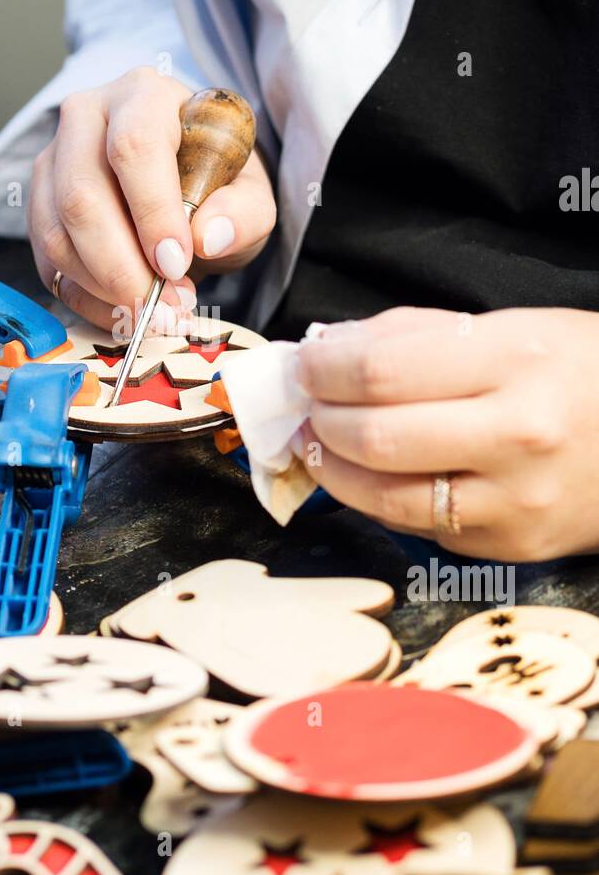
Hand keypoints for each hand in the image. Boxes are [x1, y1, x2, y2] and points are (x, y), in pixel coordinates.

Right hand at [28, 67, 275, 331]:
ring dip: (104, 288)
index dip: (152, 211)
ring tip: (155, 313)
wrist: (183, 176)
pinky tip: (124, 311)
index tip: (176, 264)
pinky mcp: (40, 206)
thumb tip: (209, 236)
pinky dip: (86, 299)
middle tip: (165, 307)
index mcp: (143, 97)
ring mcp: (53, 161)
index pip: (135, 147)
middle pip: (82, 195)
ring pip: (57, 234)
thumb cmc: (214, 175)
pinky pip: (48, 262)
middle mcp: (86, 118)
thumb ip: (243, 211)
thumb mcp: (249, 189)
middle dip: (122, 266)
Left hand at [297, 306, 598, 561]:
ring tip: (320, 441)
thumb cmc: (582, 371)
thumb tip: (329, 350)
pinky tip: (373, 474)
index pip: (381, 371)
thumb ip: (415, 335)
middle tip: (308, 403)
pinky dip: (379, 500)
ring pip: (383, 497)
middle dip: (319, 418)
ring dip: (332, 467)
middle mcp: (516, 435)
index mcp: (516, 360)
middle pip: (374, 437)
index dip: (323, 369)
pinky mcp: (511, 548)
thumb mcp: (514, 326)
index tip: (304, 363)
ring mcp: (515, 501)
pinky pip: (418, 528)